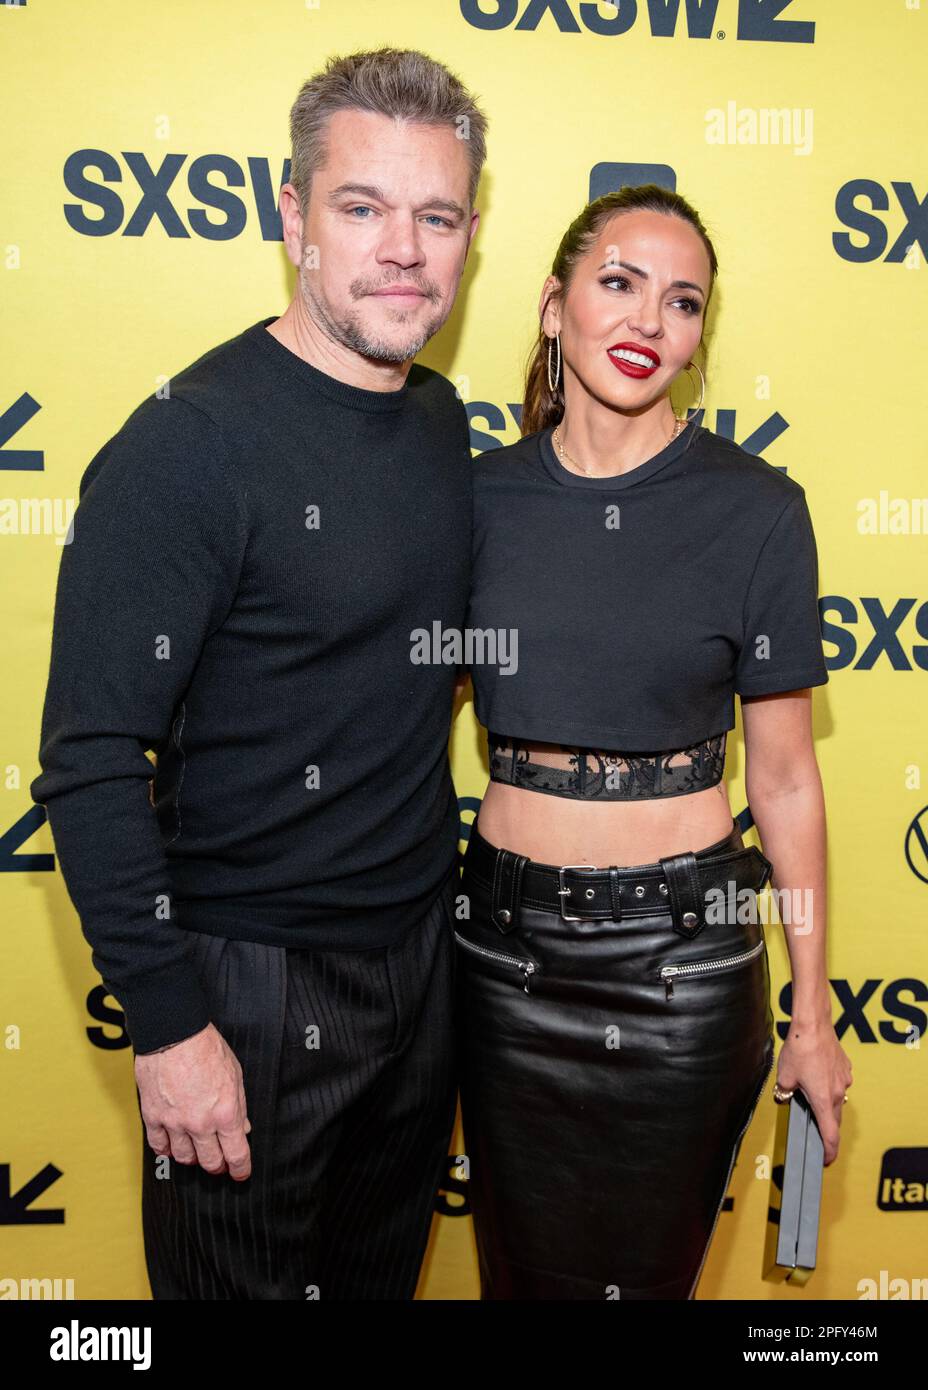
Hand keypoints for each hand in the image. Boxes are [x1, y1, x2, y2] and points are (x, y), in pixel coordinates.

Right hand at [134, 1023, 252, 1179]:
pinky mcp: (153, 1117)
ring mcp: (174, 1122)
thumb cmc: (207, 1048)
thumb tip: (242, 1129)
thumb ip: (239, 1106)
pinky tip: (172, 1146)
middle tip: (219, 1164)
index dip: (240, 1169)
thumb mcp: (235, 1075)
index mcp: (225, 1113)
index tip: (240, 1173)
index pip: (236, 1154)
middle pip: (210, 1162)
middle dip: (218, 1166)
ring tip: (196, 1150)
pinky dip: (166, 1150)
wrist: (174, 1033)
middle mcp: (200, 1123)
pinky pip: (159, 1146)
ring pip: (184, 1157)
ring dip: (192, 1158)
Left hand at [775, 1016, 851, 1164]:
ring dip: (825, 1101)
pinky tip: (816, 1074)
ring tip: (809, 1091)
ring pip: (835, 1099)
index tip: (826, 1160)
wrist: (813, 1025)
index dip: (829, 1151)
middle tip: (815, 1132)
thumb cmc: (799, 1049)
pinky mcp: (845, 1068)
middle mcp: (837, 1093)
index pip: (830, 1134)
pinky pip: (837, 1083)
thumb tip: (786, 1095)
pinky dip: (828, 1084)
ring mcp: (843, 1080)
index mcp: (823, 1100)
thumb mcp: (784, 1076)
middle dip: (825, 1127)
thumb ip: (785, 1091)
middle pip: (833, 1118)